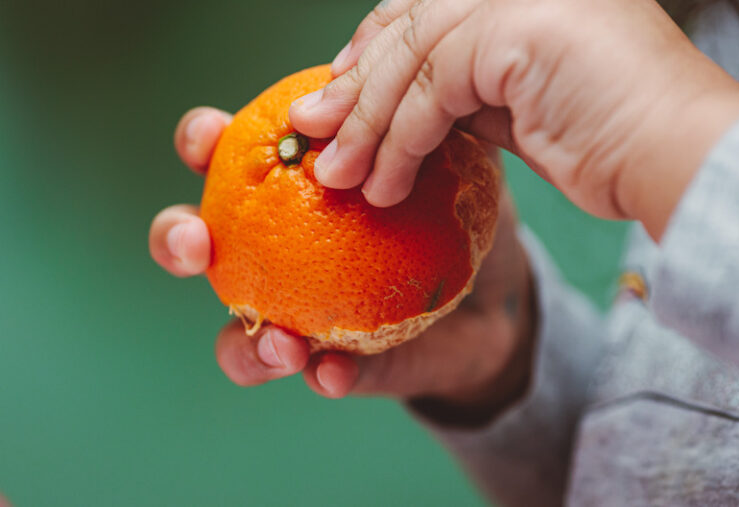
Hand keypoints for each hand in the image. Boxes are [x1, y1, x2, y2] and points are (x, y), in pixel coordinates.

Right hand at [149, 107, 535, 415]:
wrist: (500, 296)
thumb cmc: (462, 211)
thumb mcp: (455, 153)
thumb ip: (415, 117)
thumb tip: (373, 80)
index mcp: (294, 194)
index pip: (229, 157)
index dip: (202, 140)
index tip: (214, 133)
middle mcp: (281, 255)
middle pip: (199, 247)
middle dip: (175, 240)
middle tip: (196, 244)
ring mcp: (303, 316)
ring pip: (238, 339)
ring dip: (243, 346)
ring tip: (282, 346)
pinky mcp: (341, 366)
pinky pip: (318, 377)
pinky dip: (322, 376)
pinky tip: (334, 372)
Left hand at [289, 0, 738, 239]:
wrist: (676, 157)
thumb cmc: (608, 137)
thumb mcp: (518, 103)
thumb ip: (462, 90)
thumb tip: (398, 110)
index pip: (422, 10)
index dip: (371, 54)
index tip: (338, 101)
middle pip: (406, 26)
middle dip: (352, 90)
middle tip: (314, 138)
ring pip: (410, 58)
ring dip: (366, 125)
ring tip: (339, 178)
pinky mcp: (515, 29)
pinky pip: (431, 87)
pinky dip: (400, 138)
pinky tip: (386, 182)